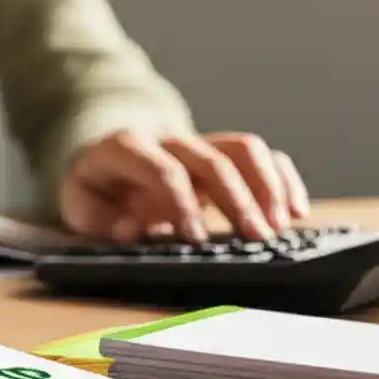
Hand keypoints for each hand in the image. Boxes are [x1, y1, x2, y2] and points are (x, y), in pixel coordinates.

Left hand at [60, 131, 310, 242]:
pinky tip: (296, 212)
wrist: (100, 161)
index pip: (162, 170)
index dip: (180, 203)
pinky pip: (260, 156)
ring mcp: (198, 143)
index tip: (197, 238)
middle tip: (256, 238)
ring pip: (243, 149)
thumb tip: (132, 230)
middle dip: (237, 199)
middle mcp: (167, 140)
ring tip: (278, 228)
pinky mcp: (220, 153)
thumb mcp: (82, 207)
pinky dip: (282, 180)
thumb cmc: (94, 191)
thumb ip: (102, 220)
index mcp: (126, 148)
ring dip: (267, 188)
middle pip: (211, 159)